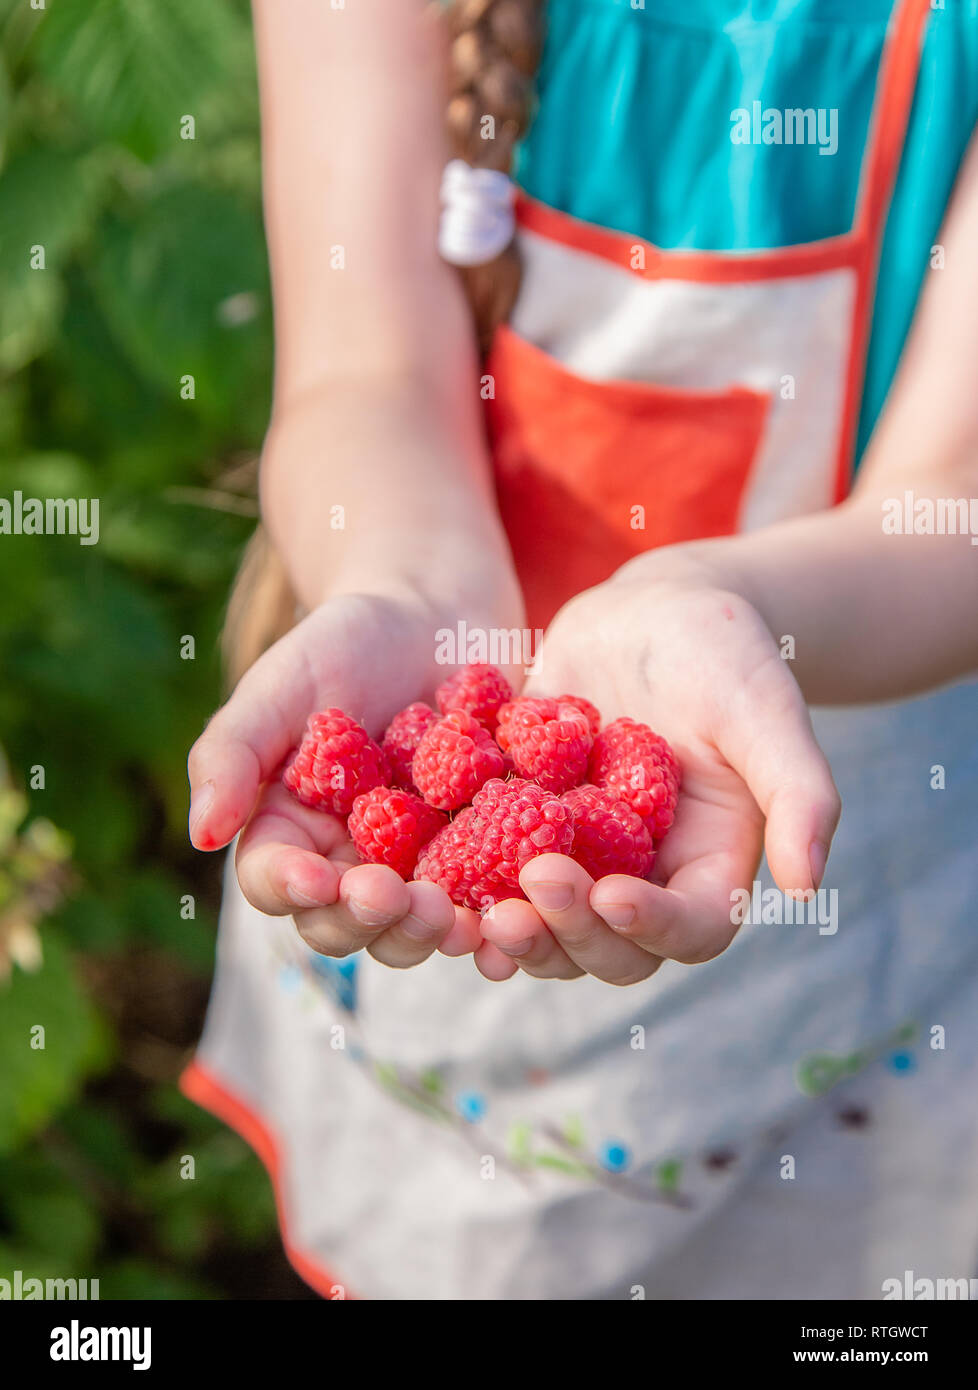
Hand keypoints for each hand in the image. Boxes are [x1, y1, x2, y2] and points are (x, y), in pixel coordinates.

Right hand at [189, 591, 501, 968]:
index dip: (293, 890)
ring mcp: (417, 866)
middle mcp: (350, 862)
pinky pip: (487, 900)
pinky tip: (513, 917)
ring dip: (430, 932)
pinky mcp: (483, 857)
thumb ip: (232, 751)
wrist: (441, 613)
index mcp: (291, 830)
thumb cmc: (347, 640)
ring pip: (414, 927)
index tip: (319, 879)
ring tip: (457, 918)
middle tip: (396, 897)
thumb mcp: (281, 682)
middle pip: (346, 922)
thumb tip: (200, 834)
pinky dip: (497, 917)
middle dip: (368, 920)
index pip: (275, 881)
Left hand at [476, 559, 840, 983]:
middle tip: (522, 902)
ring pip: (547, 926)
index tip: (612, 896)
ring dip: (513, 933)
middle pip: (610, 947)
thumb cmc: (724, 650)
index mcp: (708, 865)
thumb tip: (811, 884)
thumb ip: (799, 791)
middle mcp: (643, 877)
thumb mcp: (764, 710)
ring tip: (471, 916)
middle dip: (567, 935)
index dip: (653, 927)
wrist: (652, 608)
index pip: (691, 928)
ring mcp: (581, 859)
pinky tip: (425, 881)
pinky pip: (492, 873)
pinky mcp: (524, 829)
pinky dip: (464, 887)